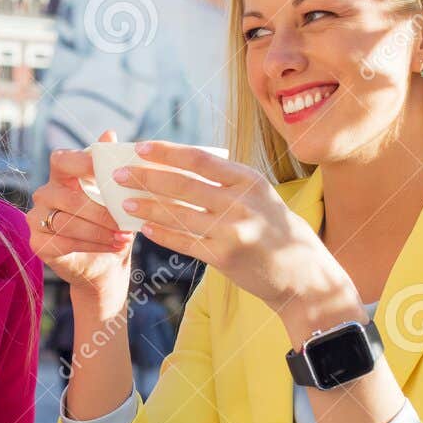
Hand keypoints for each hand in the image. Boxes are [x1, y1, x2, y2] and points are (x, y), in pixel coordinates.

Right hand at [26, 131, 133, 306]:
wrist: (105, 265)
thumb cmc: (109, 225)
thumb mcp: (115, 196)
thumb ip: (109, 167)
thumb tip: (109, 132)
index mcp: (60, 177)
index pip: (62, 160)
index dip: (81, 163)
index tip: (109, 172)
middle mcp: (44, 195)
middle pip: (69, 197)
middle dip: (102, 211)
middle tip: (127, 220)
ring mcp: (37, 219)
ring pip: (67, 222)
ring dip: (100, 230)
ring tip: (124, 237)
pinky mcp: (38, 243)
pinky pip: (64, 242)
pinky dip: (93, 244)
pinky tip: (113, 246)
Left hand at [114, 141, 359, 335]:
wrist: (303, 275)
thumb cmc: (276, 230)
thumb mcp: (260, 196)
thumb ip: (226, 183)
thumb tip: (176, 167)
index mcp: (249, 180)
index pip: (199, 160)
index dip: (167, 152)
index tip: (140, 147)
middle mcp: (241, 203)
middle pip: (183, 186)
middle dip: (146, 178)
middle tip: (119, 174)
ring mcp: (232, 231)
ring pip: (178, 214)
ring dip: (146, 206)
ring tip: (124, 201)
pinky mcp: (224, 257)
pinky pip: (183, 242)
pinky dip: (161, 233)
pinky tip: (144, 226)